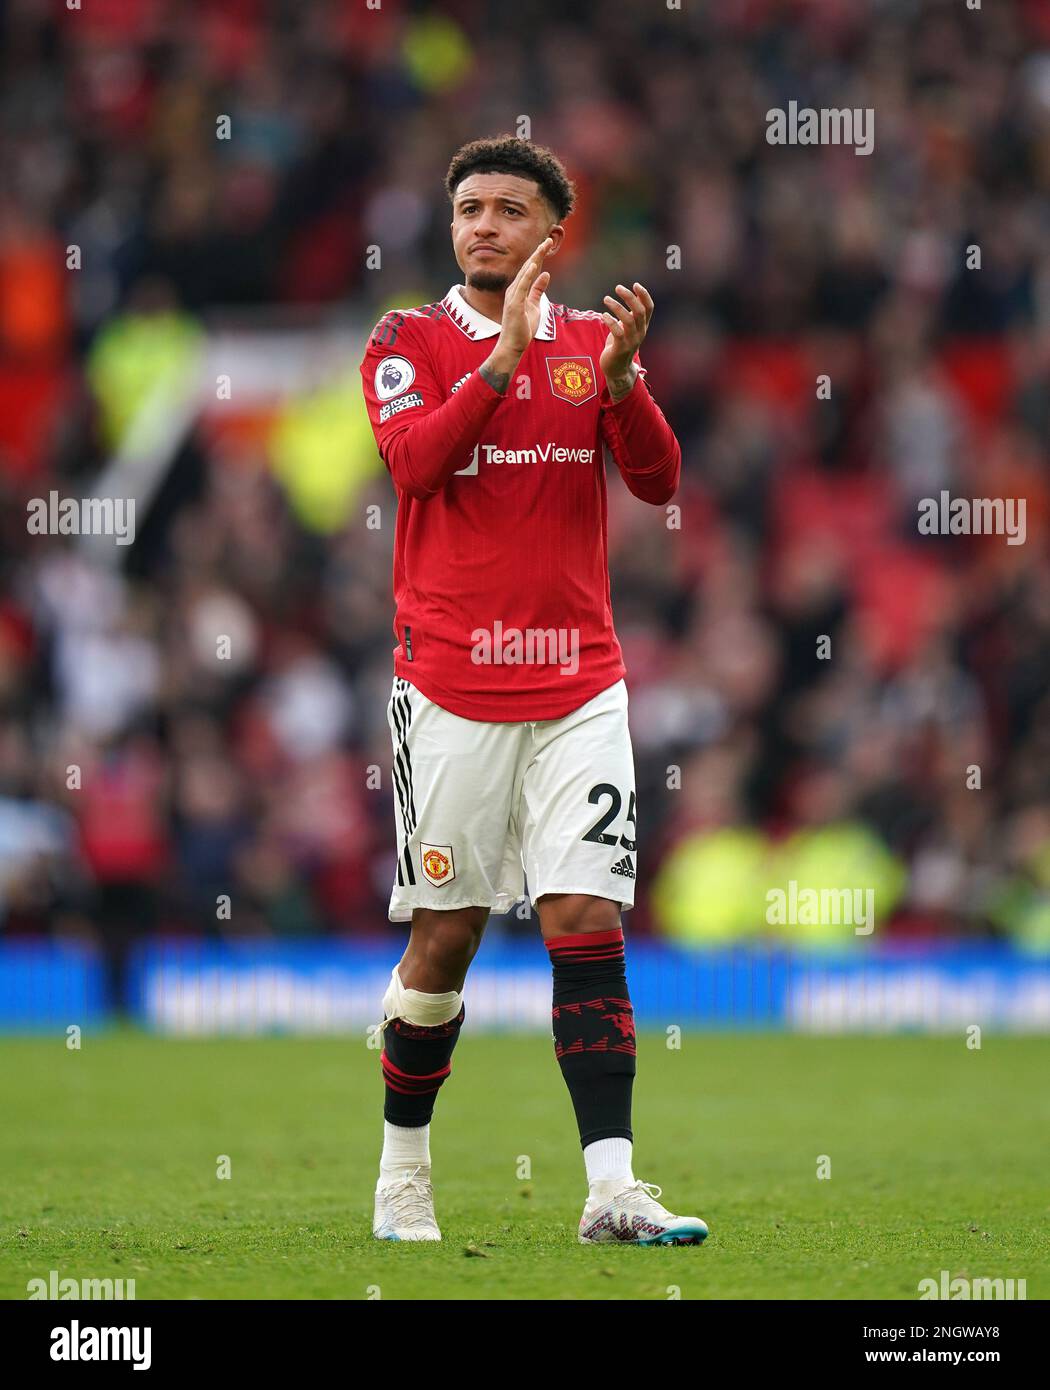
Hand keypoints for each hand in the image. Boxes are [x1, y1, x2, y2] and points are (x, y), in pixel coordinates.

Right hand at [493, 237, 553, 361]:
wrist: (512, 346)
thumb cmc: (521, 328)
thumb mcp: (534, 306)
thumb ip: (538, 290)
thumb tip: (546, 274)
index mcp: (519, 289)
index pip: (531, 269)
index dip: (540, 256)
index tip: (548, 244)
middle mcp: (515, 289)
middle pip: (528, 266)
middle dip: (539, 252)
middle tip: (549, 239)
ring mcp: (513, 296)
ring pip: (525, 273)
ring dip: (535, 258)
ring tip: (544, 246)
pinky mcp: (514, 304)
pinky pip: (521, 287)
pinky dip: (527, 275)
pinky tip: (534, 265)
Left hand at [600, 282, 652, 400]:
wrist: (617, 369)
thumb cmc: (620, 344)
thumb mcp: (628, 328)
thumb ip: (631, 314)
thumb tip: (633, 295)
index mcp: (642, 326)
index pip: (649, 308)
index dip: (644, 295)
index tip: (635, 285)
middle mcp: (640, 333)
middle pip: (639, 311)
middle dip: (629, 297)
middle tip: (617, 288)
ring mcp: (631, 341)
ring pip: (628, 320)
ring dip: (616, 307)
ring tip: (606, 299)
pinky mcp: (620, 348)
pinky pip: (617, 332)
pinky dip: (610, 321)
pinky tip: (603, 315)